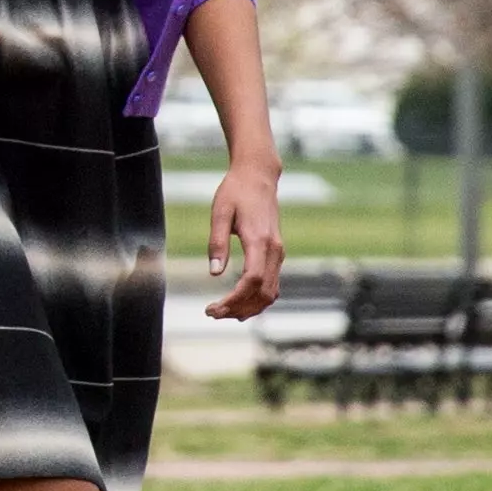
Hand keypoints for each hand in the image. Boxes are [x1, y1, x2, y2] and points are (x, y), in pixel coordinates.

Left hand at [204, 162, 284, 318]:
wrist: (258, 176)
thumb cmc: (236, 192)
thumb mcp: (220, 212)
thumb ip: (217, 242)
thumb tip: (214, 273)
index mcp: (260, 240)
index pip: (252, 280)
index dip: (234, 299)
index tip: (214, 308)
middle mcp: (274, 250)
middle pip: (263, 292)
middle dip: (239, 308)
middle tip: (212, 313)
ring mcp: (278, 253)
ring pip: (271, 292)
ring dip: (249, 308)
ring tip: (224, 312)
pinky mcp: (277, 254)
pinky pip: (272, 284)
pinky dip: (258, 299)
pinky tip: (240, 304)